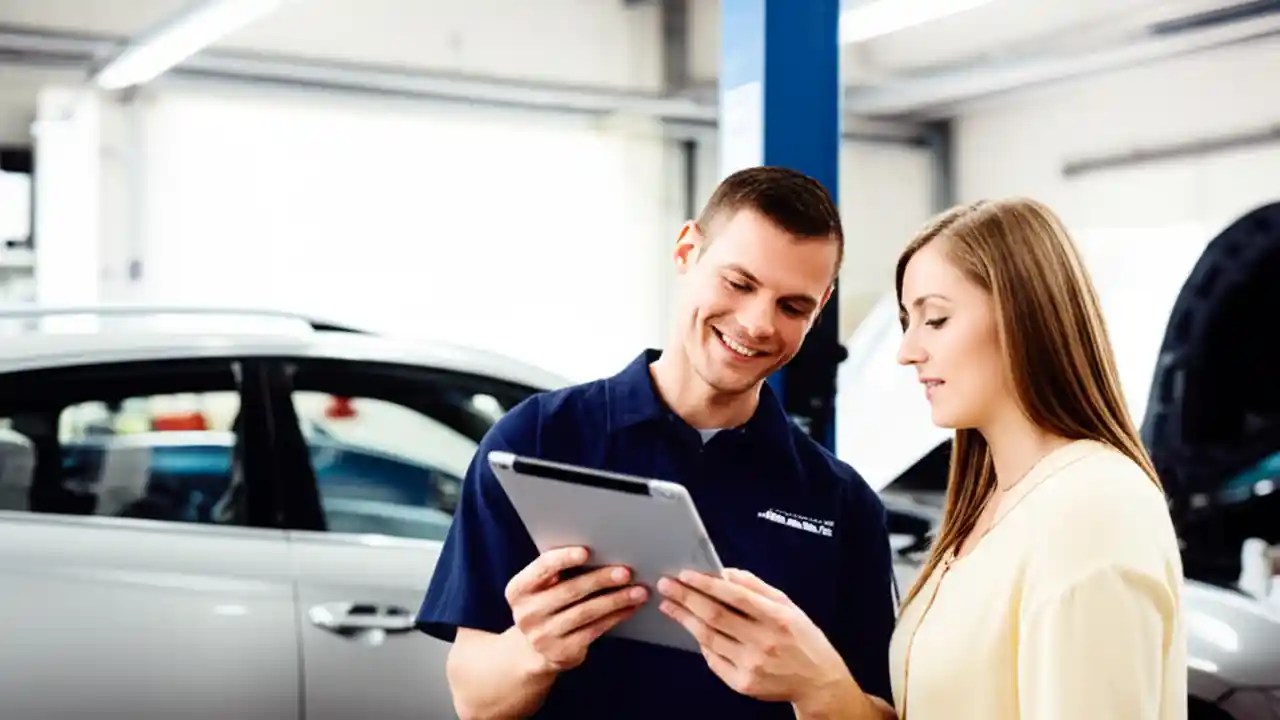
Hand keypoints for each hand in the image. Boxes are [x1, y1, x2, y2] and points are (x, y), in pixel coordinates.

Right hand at [504, 546, 647, 673]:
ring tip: (638, 591)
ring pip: (586, 612)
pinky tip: (630, 608)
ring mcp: (543, 636)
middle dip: (601, 579)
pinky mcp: (562, 652)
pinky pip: (594, 630)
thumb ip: (557, 572)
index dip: (564, 558)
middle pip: (569, 591)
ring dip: (616, 600)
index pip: (542, 568)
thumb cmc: (545, 605)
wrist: (532, 651)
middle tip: (626, 572)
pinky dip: (616, 617)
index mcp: (518, 590)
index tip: (586, 551)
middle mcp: (526, 613)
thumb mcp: (540, 589)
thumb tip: (601, 550)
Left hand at [657, 568, 851, 706]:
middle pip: (715, 616)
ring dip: (685, 619)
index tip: (686, 574)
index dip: (707, 584)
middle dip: (686, 598)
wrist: (818, 682)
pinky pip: (713, 659)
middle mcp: (763, 642)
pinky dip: (700, 642)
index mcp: (777, 617)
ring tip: (670, 605)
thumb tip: (726, 573)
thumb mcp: (787, 605)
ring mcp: (752, 665)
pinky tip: (692, 629)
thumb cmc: (802, 639)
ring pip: (708, 638)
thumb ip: (756, 587)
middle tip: (666, 585)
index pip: (735, 596)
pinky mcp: (743, 684)